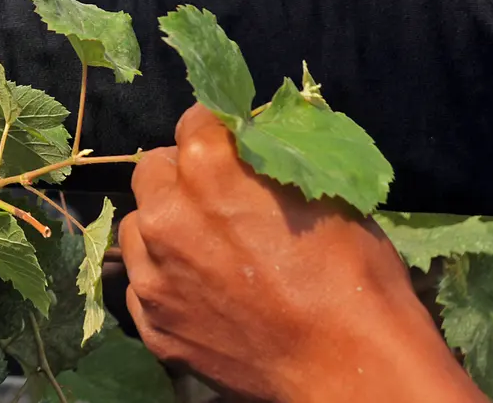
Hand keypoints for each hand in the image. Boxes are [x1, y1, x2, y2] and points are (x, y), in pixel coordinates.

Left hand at [118, 103, 485, 402]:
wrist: (350, 371)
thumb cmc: (354, 277)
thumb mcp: (324, 195)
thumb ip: (270, 162)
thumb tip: (253, 139)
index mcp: (209, 170)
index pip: (192, 122)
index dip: (216, 132)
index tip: (230, 145)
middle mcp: (167, 215)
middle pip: (152, 171)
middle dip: (181, 175)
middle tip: (215, 197)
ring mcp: (152, 273)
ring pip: (138, 226)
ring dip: (164, 226)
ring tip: (204, 246)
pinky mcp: (151, 321)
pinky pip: (142, 281)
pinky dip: (165, 278)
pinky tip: (202, 291)